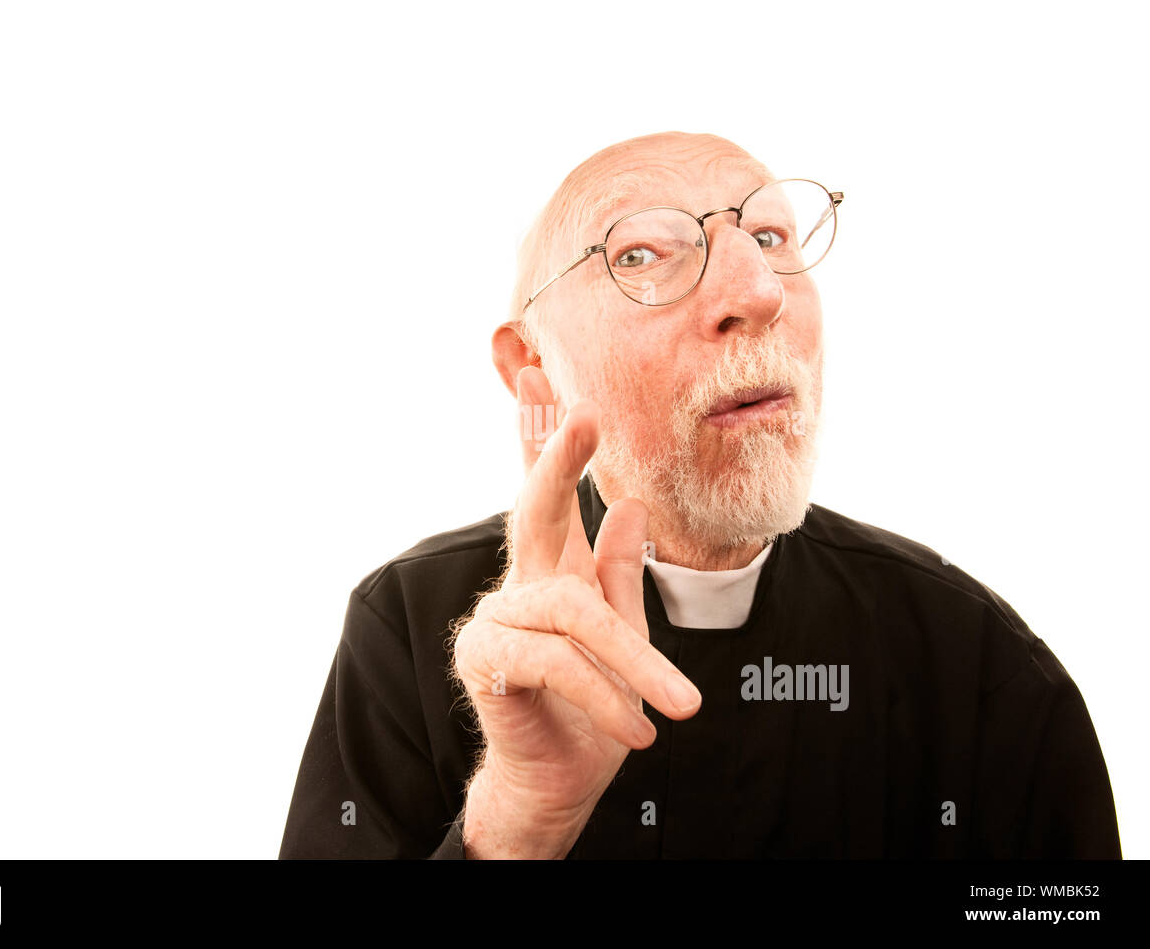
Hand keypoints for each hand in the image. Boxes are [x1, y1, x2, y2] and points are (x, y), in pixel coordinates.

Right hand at [450, 366, 701, 857]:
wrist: (561, 782)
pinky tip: (637, 729)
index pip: (550, 499)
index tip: (551, 386)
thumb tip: (633, 504)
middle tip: (583, 414)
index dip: (550, 444)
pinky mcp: (486, 659)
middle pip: (535, 511)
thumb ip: (619, 573)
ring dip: (637, 664)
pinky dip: (606, 695)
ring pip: (576, 614)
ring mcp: (498, 619)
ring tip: (682, 708)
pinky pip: (559, 662)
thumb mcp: (623, 636)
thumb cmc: (590, 708)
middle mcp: (520, 587)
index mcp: (554, 574)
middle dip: (559, 460)